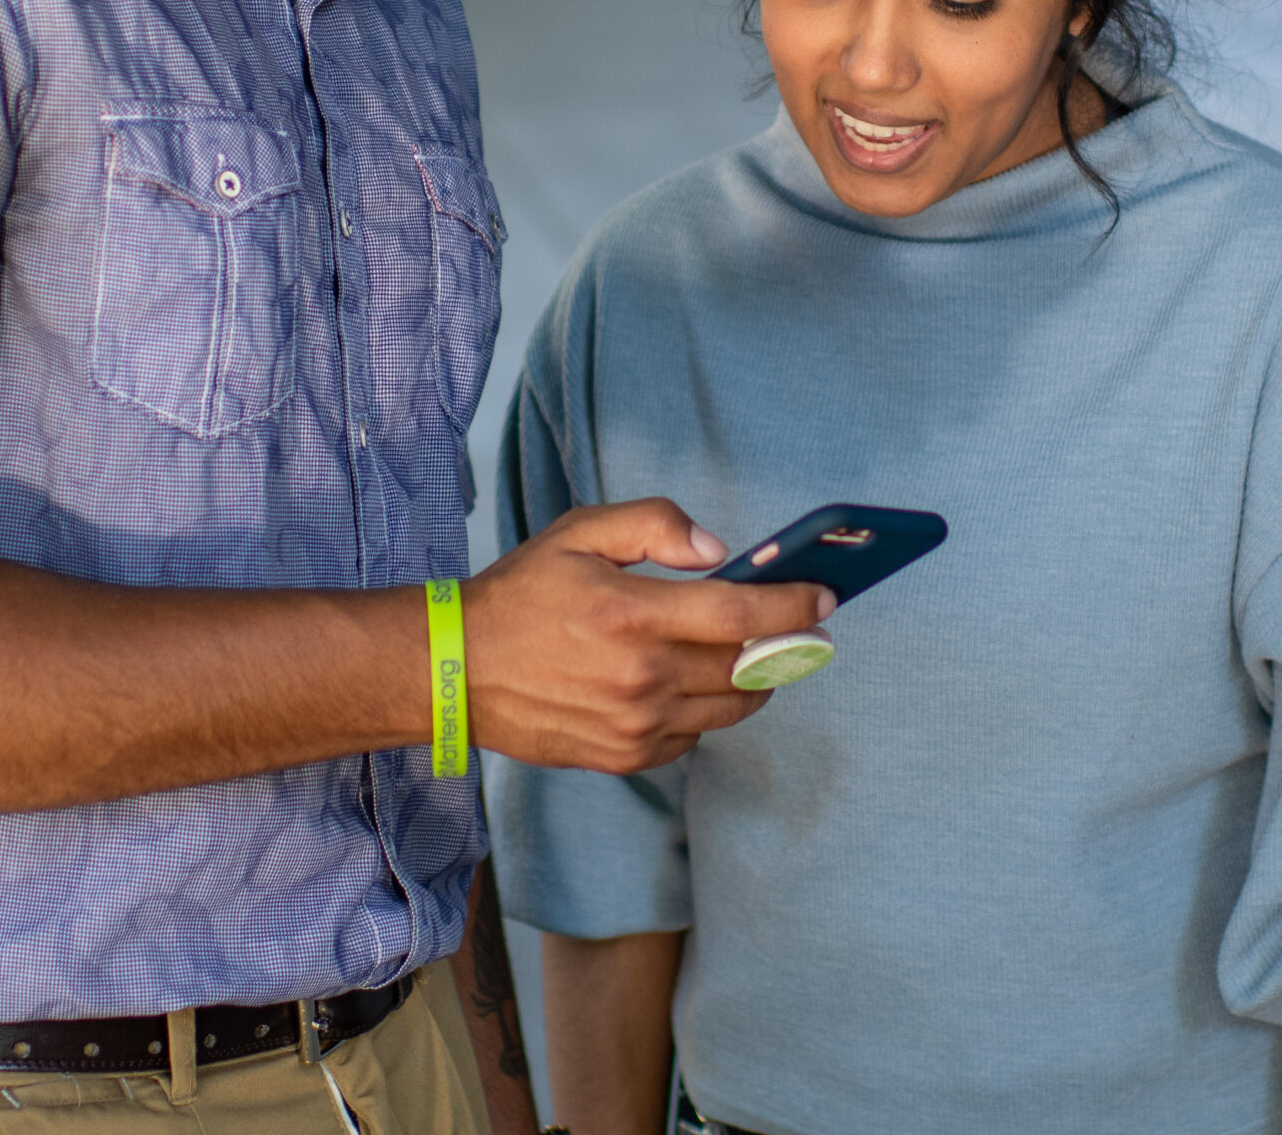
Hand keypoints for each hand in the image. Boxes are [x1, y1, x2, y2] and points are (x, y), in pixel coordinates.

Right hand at [464, 499, 832, 772]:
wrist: (457, 670)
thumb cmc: (521, 594)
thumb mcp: (579, 531)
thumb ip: (654, 525)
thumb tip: (716, 549)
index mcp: (631, 614)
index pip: (739, 617)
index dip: (792, 606)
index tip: (824, 597)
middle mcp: (640, 676)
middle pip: (746, 667)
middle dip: (788, 646)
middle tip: (807, 628)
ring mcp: (634, 725)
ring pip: (728, 708)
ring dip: (755, 680)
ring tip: (757, 654)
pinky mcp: (625, 756)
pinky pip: (693, 736)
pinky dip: (707, 710)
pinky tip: (692, 682)